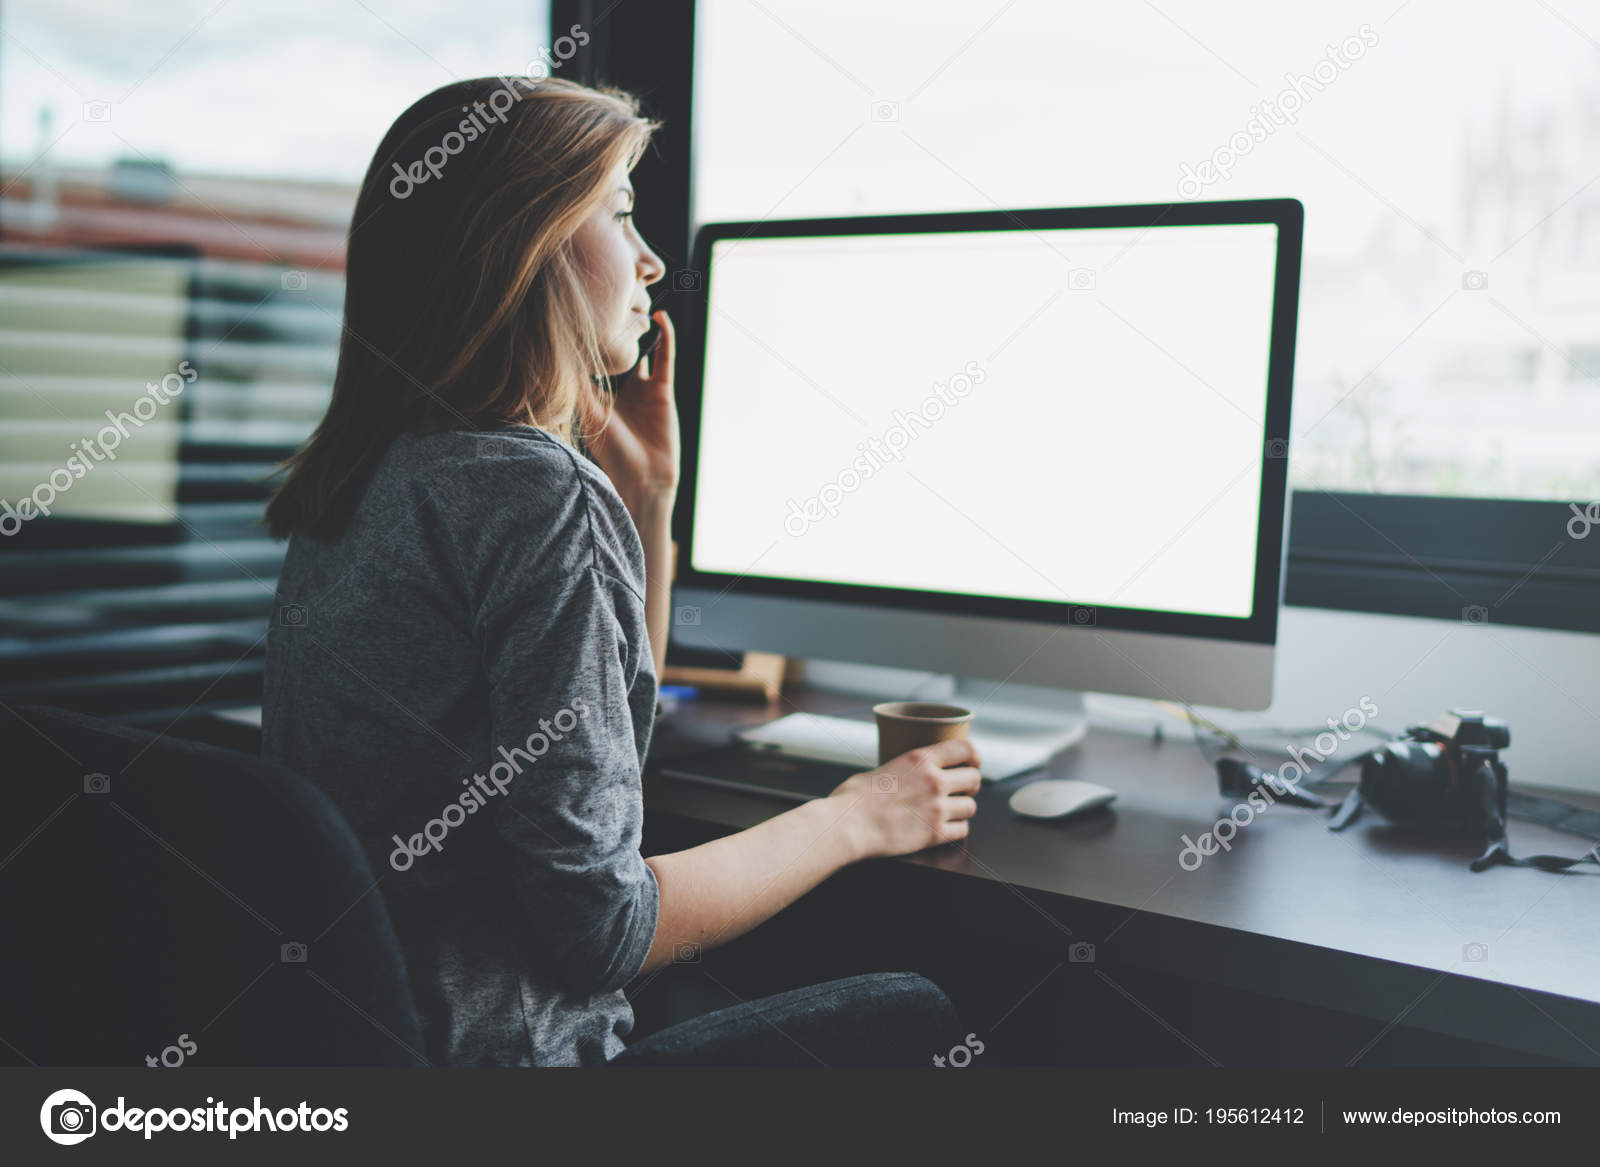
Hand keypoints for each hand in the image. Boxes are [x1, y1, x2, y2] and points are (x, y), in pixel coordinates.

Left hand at [582, 309, 678, 515]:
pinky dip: (665, 338)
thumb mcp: (589, 415)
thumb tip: (559, 356)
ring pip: (641, 350)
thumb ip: (578, 386)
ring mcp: (641, 389)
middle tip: (607, 296)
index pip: (590, 361)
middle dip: (614, 329)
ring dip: (639, 329)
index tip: (575, 310)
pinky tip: (660, 317)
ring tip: (634, 299)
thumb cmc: (612, 453)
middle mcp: (618, 390)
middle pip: (616, 352)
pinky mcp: (663, 390)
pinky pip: (664, 358)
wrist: (645, 477)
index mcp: (596, 396)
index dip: (585, 339)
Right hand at [827, 737, 981, 858]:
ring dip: (963, 809)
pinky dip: (956, 829)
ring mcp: (937, 808)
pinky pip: (962, 830)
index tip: (973, 761)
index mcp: (920, 760)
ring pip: (971, 807)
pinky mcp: (935, 834)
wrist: (847, 826)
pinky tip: (945, 828)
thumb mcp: (880, 770)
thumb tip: (904, 776)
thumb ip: (902, 771)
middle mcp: (934, 781)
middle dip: (970, 785)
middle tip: (962, 790)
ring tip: (951, 811)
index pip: (964, 748)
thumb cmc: (852, 799)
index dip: (974, 755)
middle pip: (974, 779)